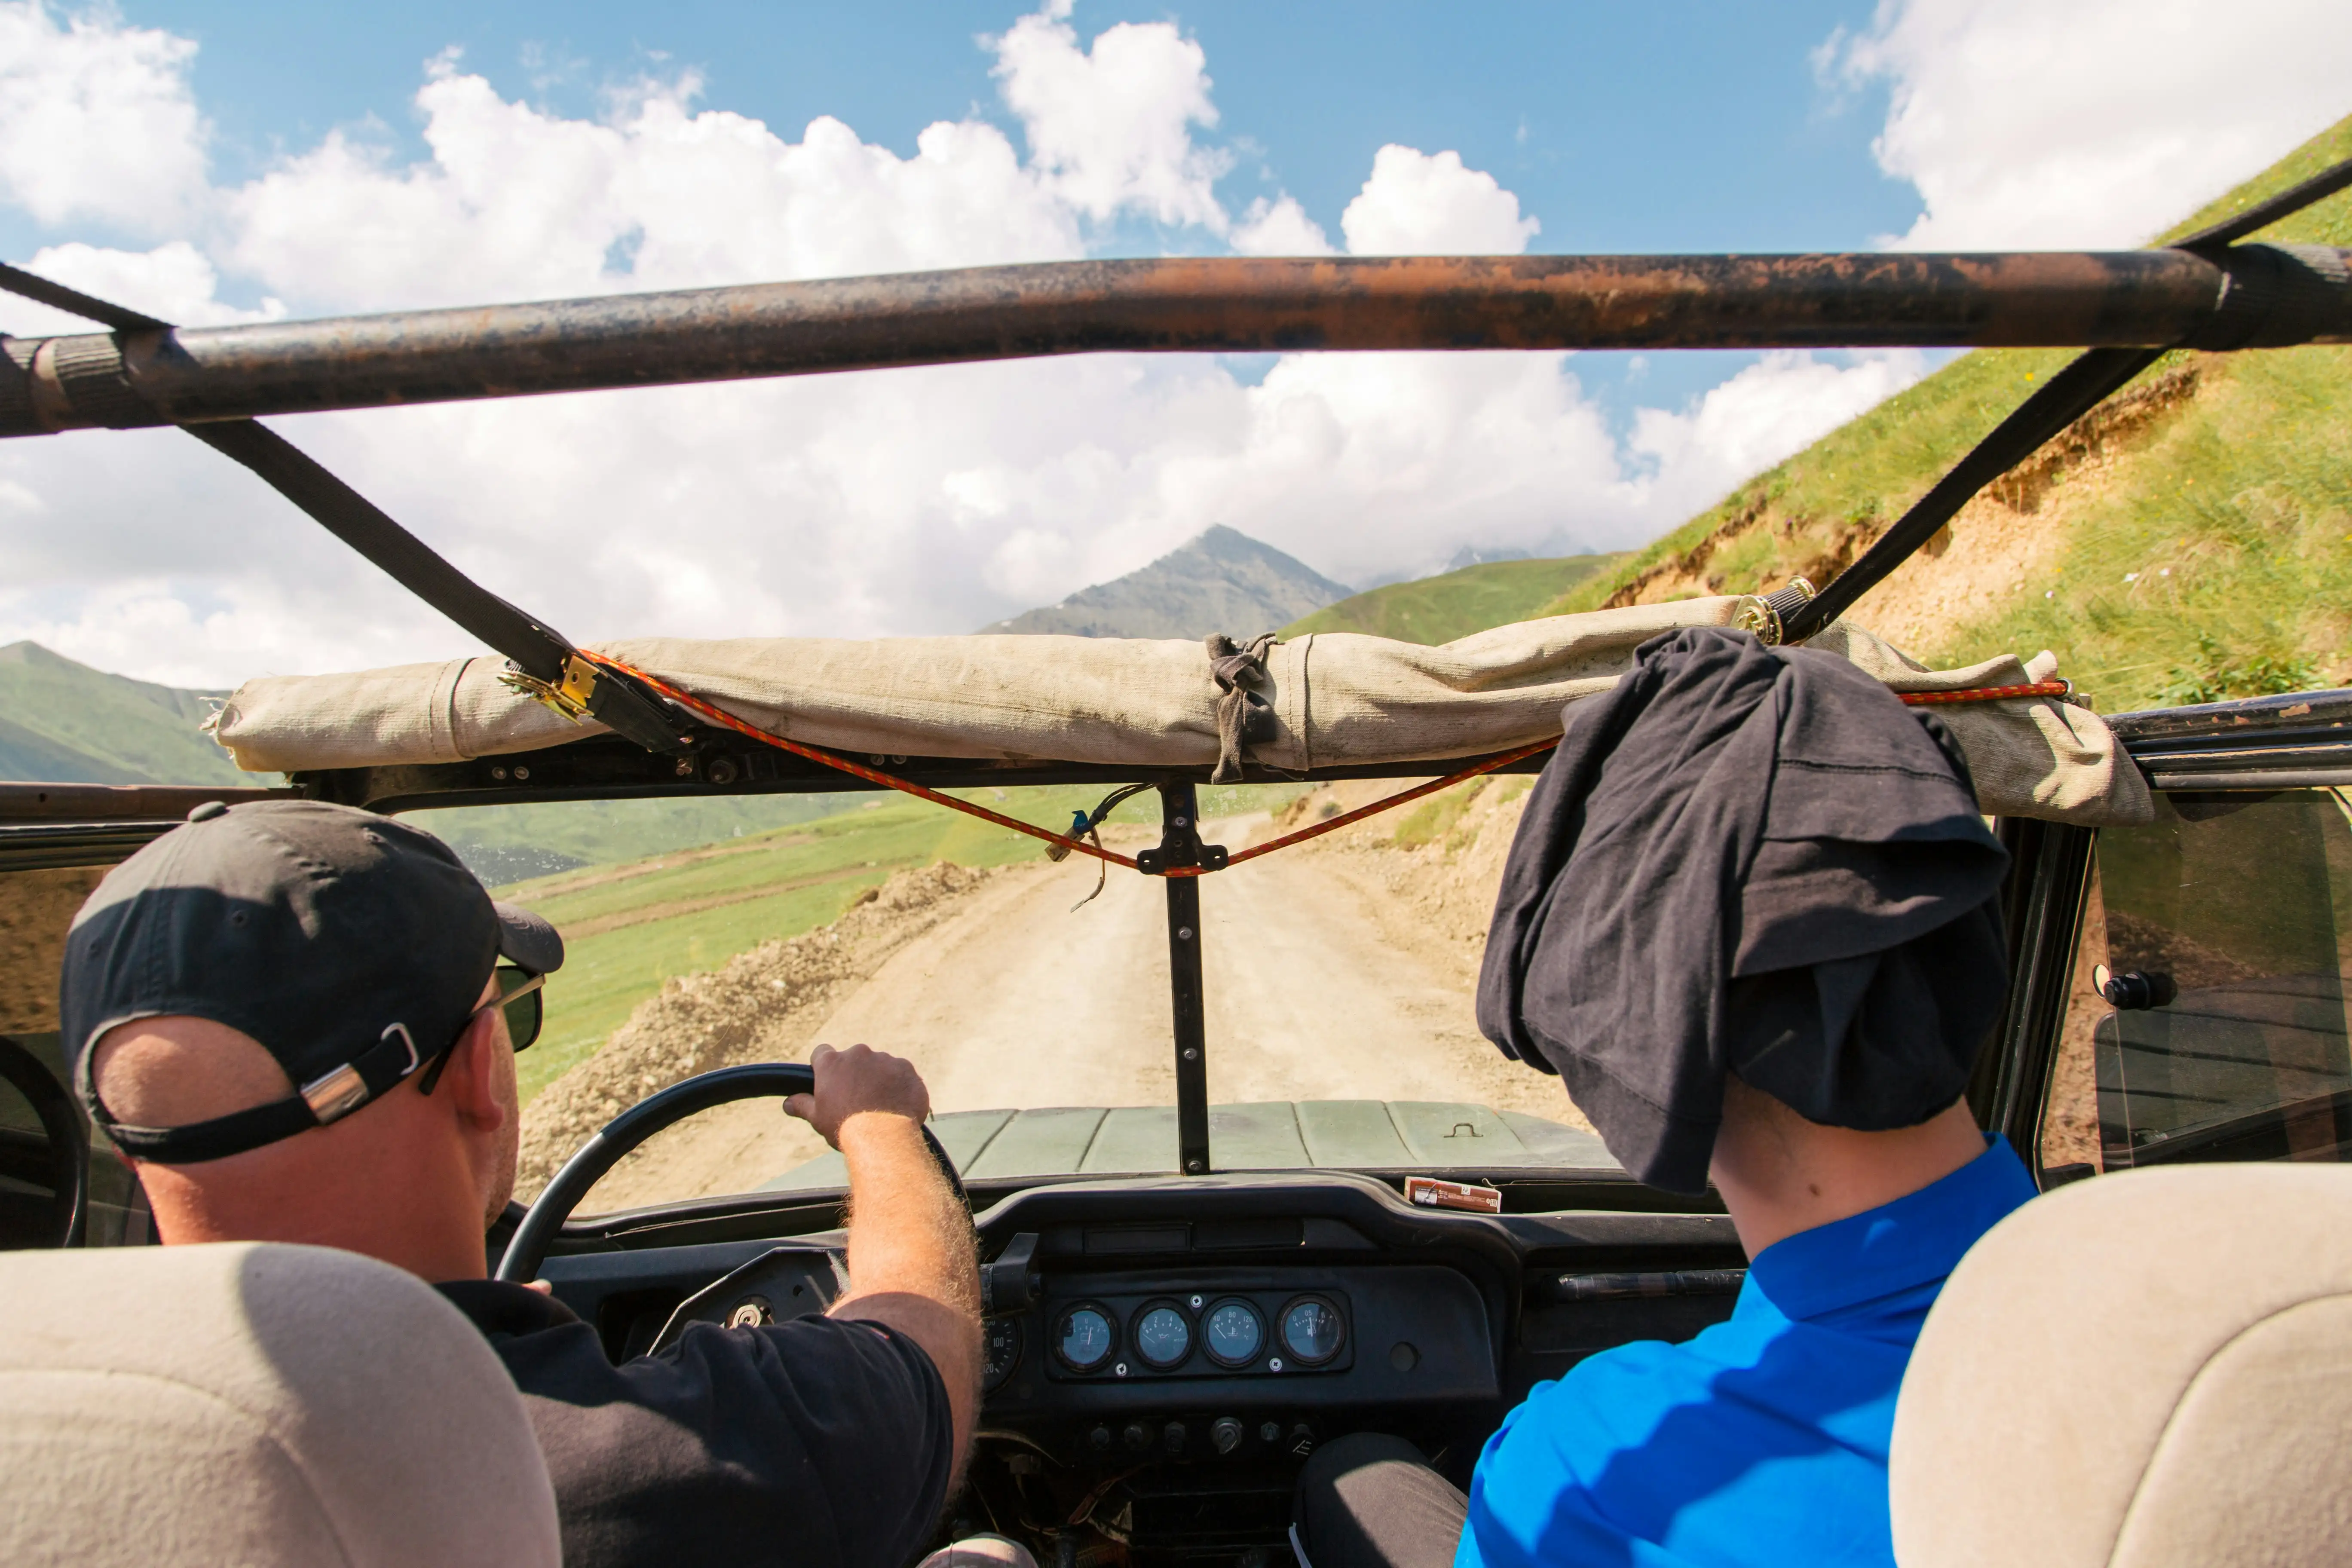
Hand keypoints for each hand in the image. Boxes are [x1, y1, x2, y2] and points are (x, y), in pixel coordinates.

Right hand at [784, 1042, 932, 1148]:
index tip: (829, 1081)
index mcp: (832, 1062)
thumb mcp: (817, 1118)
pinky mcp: (906, 1069)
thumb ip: (802, 1105)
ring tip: (880, 1106)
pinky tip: (897, 1105)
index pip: (822, 1053)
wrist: (883, 1137)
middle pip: (854, 1059)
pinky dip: (899, 1086)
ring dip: (878, 1079)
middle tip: (857, 1099)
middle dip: (855, 1074)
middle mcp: (858, 1054)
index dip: (824, 1067)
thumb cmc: (845, 1128)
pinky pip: (901, 1074)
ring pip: (879, 1065)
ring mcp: (885, 1059)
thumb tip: (788, 1103)